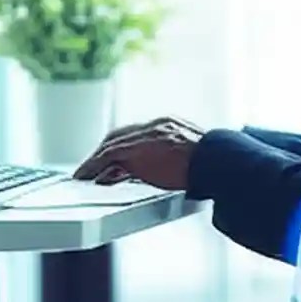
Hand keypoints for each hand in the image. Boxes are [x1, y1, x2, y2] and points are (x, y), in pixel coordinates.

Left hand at [74, 116, 205, 189]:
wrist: (216, 162)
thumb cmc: (216, 166)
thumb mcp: (198, 160)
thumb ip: (183, 161)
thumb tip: (181, 174)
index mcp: (172, 126)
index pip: (140, 134)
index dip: (126, 146)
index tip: (118, 161)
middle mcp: (156, 126)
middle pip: (122, 135)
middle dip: (106, 151)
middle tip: (93, 167)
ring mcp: (145, 136)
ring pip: (111, 145)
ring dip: (95, 160)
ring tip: (84, 174)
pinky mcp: (134, 149)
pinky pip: (106, 156)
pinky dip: (93, 165)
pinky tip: (84, 175)